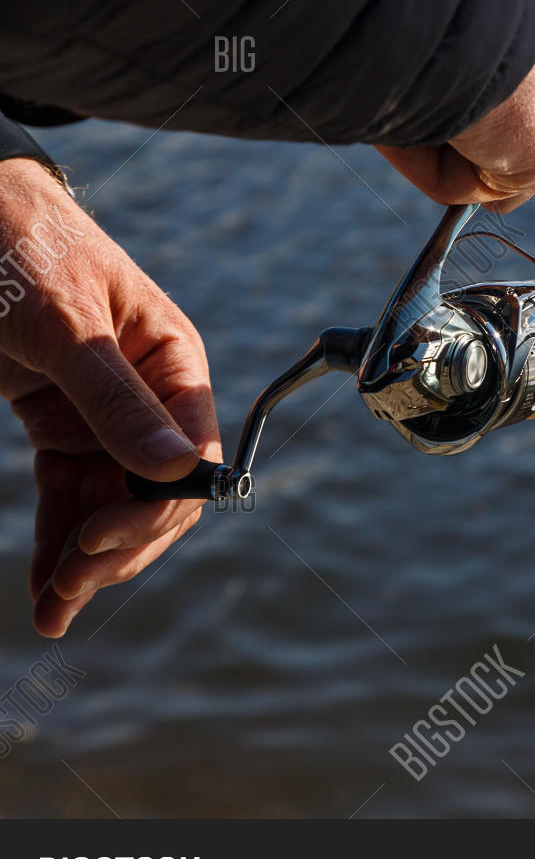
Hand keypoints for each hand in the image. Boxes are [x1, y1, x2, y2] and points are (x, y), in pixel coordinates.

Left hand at [0, 160, 218, 636]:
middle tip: (66, 592)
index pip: (191, 457)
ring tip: (50, 608)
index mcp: (173, 362)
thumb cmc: (21, 250)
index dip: (154, 510)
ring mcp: (106, 411)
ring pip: (113, 504)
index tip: (98, 543)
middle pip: (156, 494)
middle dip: (117, 549)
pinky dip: (59, 537)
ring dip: (85, 559)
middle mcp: (150, 393)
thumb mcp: (63, 326)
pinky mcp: (62, 422)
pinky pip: (72, 492)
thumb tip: (177, 471)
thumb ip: (117, 399)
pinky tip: (46, 584)